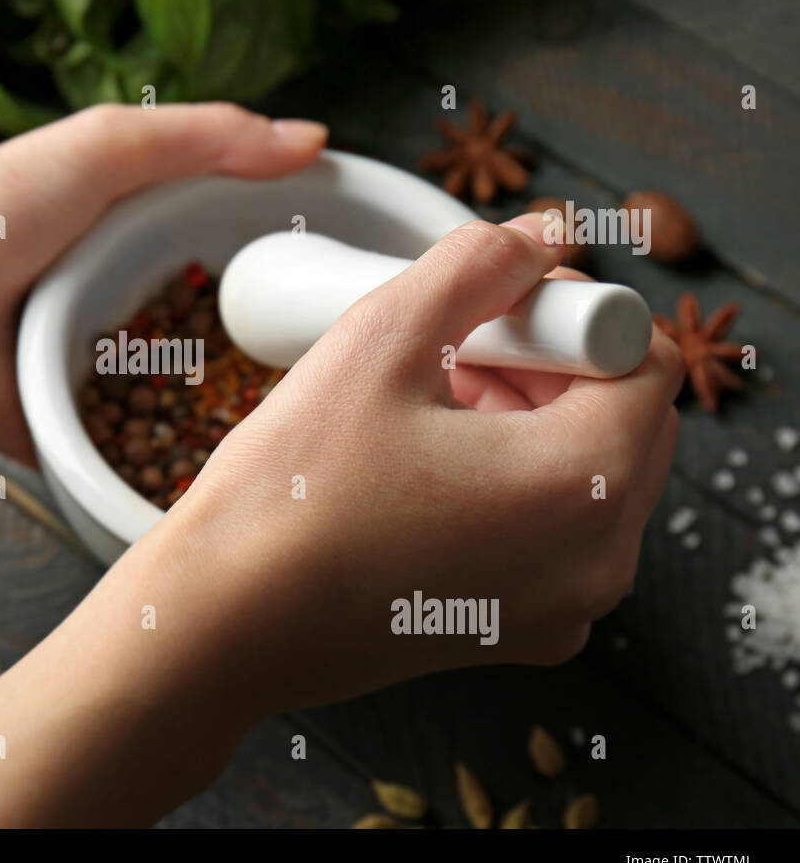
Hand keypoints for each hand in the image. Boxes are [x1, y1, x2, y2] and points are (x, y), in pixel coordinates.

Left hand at [0, 104, 326, 461]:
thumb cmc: (1, 208)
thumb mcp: (113, 146)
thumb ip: (210, 139)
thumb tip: (311, 142)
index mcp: (145, 245)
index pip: (244, 259)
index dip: (297, 270)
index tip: (360, 287)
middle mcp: (137, 314)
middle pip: (232, 340)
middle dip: (283, 360)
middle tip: (352, 379)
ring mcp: (110, 379)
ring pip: (196, 407)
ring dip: (240, 419)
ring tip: (313, 435)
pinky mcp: (82, 436)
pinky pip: (143, 458)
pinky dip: (182, 469)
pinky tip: (238, 479)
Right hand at [150, 213, 683, 714]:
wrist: (221, 623)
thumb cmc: (286, 500)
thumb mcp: (377, 344)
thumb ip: (476, 267)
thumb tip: (542, 232)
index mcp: (581, 486)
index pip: (641, 355)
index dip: (566, 312)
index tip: (487, 314)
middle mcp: (596, 561)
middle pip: (626, 416)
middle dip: (551, 364)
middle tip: (454, 353)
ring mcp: (561, 608)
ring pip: (589, 473)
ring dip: (529, 419)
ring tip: (425, 409)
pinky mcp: (518, 631)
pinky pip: (554, 532)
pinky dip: (512, 484)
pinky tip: (424, 468)